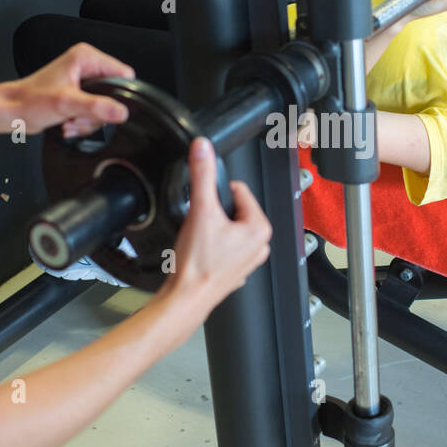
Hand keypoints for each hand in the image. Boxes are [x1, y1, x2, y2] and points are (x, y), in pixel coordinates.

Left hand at [8, 43, 134, 137]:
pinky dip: (83, 122)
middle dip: (98, 112)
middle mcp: (85, 66)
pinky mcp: (78, 95)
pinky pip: (94, 112)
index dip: (119, 94)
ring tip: (71, 120)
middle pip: (114, 93)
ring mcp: (82, 81)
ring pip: (105, 106)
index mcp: (85, 58)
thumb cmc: (29, 100)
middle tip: (79, 115)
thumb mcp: (66, 103)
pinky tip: (69, 122)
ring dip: (89, 120)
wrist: (11, 111)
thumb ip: (96, 107)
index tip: (104, 106)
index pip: (123, 73)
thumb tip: (120, 111)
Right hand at [161, 138, 271, 310]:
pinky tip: (202, 255)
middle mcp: (260, 245)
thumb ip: (202, 175)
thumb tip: (203, 148)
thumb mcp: (200, 210)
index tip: (206, 208)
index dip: (216, 194)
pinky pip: (223, 246)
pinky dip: (211, 247)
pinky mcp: (235, 270)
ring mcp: (248, 260)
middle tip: (202, 228)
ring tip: (201, 242)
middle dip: (215, 213)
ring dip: (213, 229)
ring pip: (227, 227)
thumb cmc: (198, 265)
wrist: (186, 298)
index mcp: (260, 228)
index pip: (239, 190)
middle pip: (233, 209)